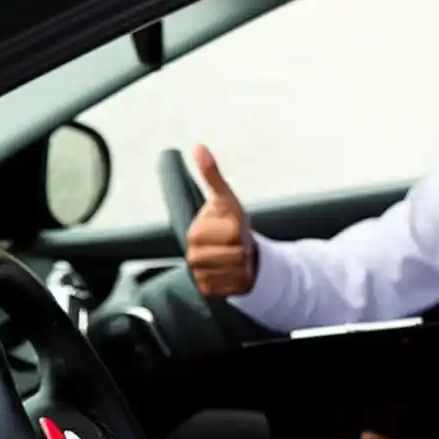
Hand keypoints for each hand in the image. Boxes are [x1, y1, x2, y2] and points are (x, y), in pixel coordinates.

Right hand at [185, 144, 256, 297]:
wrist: (233, 254)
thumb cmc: (230, 224)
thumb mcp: (226, 199)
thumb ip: (212, 174)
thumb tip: (198, 147)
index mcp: (195, 232)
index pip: (233, 235)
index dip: (242, 232)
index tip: (236, 229)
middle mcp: (193, 255)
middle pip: (237, 255)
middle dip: (245, 249)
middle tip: (238, 245)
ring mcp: (199, 274)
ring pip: (238, 272)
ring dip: (245, 266)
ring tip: (238, 258)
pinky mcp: (209, 291)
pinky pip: (236, 288)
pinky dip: (243, 281)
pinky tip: (236, 273)